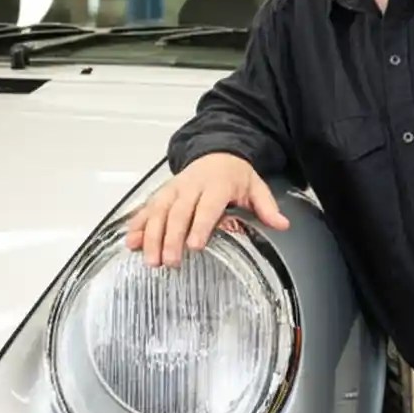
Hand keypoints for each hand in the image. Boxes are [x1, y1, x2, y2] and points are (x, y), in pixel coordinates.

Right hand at [123, 152, 289, 266]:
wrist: (215, 151)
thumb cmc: (233, 174)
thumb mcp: (255, 186)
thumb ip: (266, 207)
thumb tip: (282, 224)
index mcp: (216, 184)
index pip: (207, 206)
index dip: (199, 225)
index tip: (194, 245)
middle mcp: (191, 186)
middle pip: (178, 212)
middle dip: (171, 237)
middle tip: (170, 261)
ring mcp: (173, 189)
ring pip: (158, 211)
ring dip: (151, 236)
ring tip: (150, 260)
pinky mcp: (162, 194)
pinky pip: (147, 209)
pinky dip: (138, 225)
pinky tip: (132, 242)